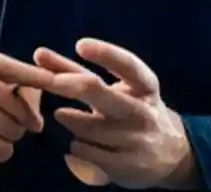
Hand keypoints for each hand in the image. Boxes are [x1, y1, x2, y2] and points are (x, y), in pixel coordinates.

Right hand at [0, 52, 55, 170]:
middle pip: (23, 109)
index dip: (52, 84)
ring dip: (8, 134)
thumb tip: (49, 93)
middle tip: (6, 120)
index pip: (27, 74)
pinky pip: (4, 150)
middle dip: (21, 118)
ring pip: (16, 130)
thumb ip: (15, 79)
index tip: (79, 87)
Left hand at [35, 39, 200, 189]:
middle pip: (103, 94)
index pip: (128, 66)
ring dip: (70, 119)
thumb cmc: (132, 108)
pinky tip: (78, 141)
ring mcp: (136, 141)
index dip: (105, 53)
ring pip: (88, 127)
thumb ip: (78, 72)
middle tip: (53, 81)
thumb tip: (39, 55)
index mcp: (146, 87)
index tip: (80, 45)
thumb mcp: (117, 87)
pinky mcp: (125, 166)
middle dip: (73, 85)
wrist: (171, 153)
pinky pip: (87, 151)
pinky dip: (76, 145)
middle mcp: (144, 112)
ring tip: (62, 114)